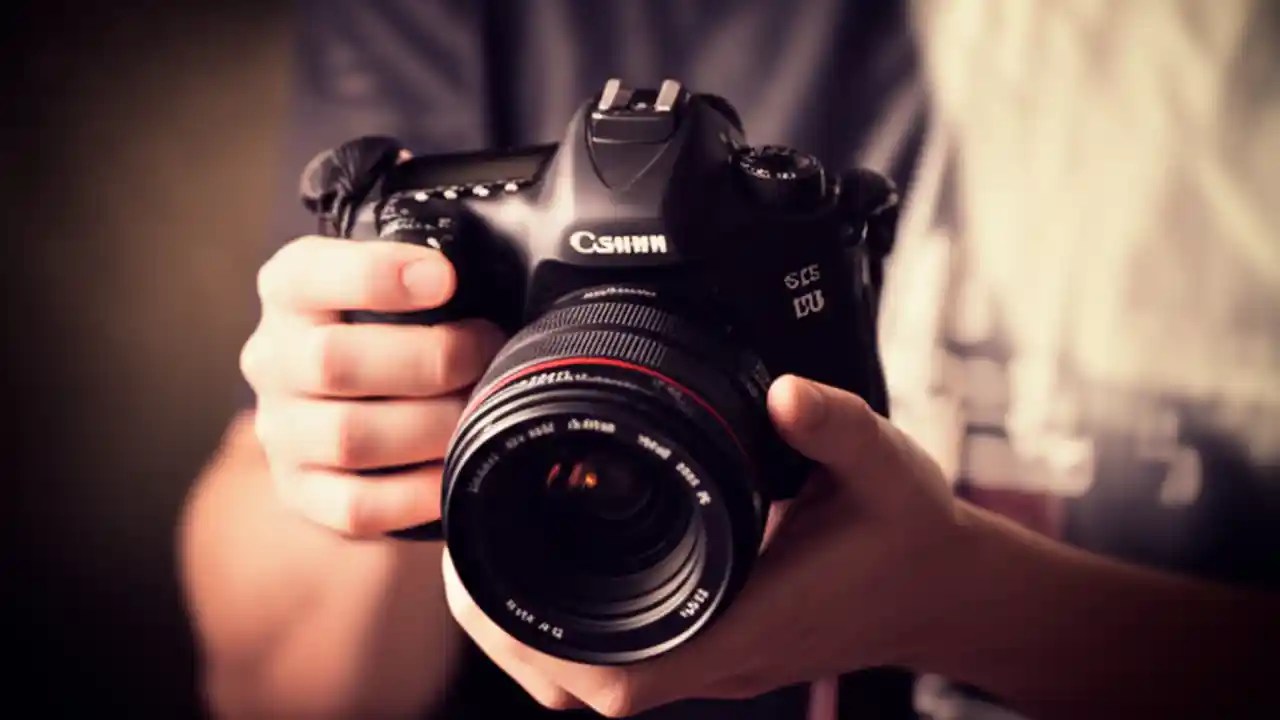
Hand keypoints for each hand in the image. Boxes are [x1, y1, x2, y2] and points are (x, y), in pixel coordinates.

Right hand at [240, 236, 504, 535]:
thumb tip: (502, 282)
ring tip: (478, 413)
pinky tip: (455, 470)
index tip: (444, 279)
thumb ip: (432, 279)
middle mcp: (272, 360)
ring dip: (431, 426)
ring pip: (347, 436)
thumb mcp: (403, 288)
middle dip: (429, 359)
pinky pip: (357, 505)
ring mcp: (282, 432)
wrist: (361, 402)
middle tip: (487, 355)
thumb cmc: (400, 331)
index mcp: (290, 292)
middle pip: (330, 362)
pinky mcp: (303, 494)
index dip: (374, 275)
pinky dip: (418, 490)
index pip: (305, 275)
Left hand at [442, 374, 967, 715]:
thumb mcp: (883, 466)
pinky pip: (625, 653)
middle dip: (507, 636)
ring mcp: (714, 656)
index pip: (617, 682)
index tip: (486, 586)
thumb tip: (782, 391)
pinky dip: (573, 626)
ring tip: (489, 564)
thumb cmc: (910, 539)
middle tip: (463, 561)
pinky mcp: (716, 641)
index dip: (535, 649)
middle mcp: (717, 654)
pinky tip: (555, 569)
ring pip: (596, 678)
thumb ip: (835, 426)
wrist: (946, 588)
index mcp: (741, 625)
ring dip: (532, 635)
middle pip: (580, 688)